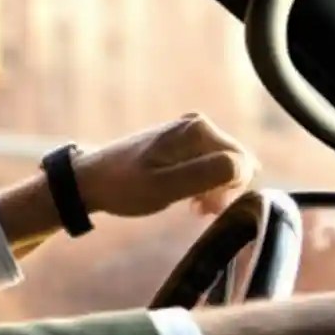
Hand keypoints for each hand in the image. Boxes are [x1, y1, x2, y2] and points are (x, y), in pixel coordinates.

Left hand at [75, 113, 257, 218]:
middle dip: (222, 189)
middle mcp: (197, 123)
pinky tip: (189, 198)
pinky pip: (209, 163)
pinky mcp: (182, 141)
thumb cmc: (123, 186)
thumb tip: (244, 165)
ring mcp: (190, 130)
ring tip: (192, 207)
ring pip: (223, 165)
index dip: (229, 190)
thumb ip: (206, 175)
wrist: (90, 180)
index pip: (242, 163)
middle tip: (198, 211)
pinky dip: (203, 183)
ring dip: (213, 189)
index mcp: (198, 129)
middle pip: (235, 162)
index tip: (203, 209)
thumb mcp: (165, 187)